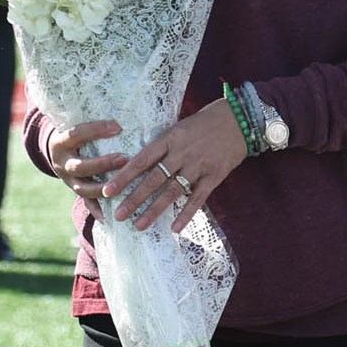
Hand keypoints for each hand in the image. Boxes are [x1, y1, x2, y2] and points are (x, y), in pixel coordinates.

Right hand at [45, 119, 126, 223]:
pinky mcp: (76, 191)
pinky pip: (86, 203)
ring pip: (83, 188)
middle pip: (80, 166)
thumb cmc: (79, 132)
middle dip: (102, 164)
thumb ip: (96, 122)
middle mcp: (62, 163)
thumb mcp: (79, 123)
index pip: (77, 134)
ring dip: (103, 188)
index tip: (118, 127)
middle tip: (125, 158)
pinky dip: (98, 210)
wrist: (59, 149)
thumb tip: (123, 112)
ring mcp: (68, 180)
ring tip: (122, 186)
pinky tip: (110, 217)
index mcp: (62, 142)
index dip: (96, 130)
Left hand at [103, 100, 247, 232]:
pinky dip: (186, 213)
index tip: (107, 190)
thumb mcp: (179, 128)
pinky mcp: (214, 176)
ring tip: (139, 225)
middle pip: (154, 179)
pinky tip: (175, 228)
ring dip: (155, 210)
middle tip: (119, 215)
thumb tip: (137, 164)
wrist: (239, 119)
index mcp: (170, 139)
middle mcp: (182, 153)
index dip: (124, 176)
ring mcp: (198, 165)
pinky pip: (198, 198)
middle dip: (134, 198)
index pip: (142, 160)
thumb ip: (162, 146)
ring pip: (173, 191)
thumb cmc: (204, 123)